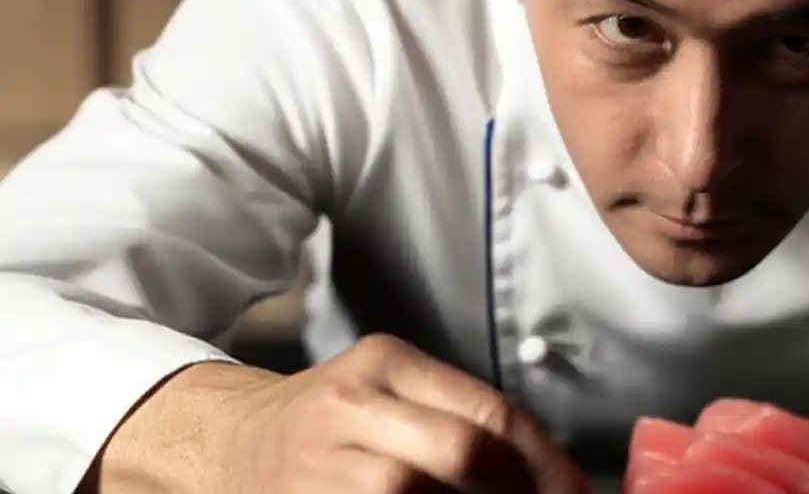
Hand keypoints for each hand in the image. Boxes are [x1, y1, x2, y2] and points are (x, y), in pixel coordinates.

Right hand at [94, 334, 588, 492]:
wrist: (224, 444)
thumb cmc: (327, 424)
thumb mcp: (389, 393)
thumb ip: (459, 419)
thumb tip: (548, 473)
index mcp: (385, 364)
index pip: (491, 412)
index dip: (548, 464)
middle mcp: (349, 405)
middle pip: (462, 453)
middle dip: (518, 492)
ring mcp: (317, 463)